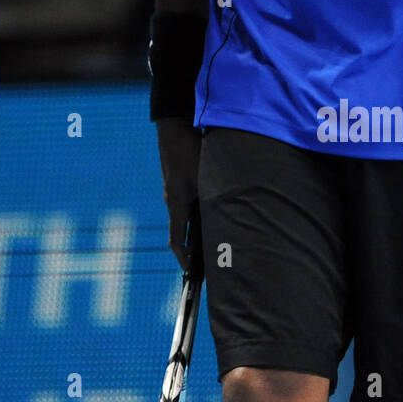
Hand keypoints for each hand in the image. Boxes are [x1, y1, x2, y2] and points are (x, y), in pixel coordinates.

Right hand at [156, 118, 202, 268]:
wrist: (175, 128)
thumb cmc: (190, 151)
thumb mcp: (207, 178)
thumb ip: (213, 200)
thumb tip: (229, 220)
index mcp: (176, 204)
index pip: (176, 240)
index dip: (183, 259)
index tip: (191, 273)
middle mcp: (172, 200)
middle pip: (181, 231)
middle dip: (193, 248)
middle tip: (208, 261)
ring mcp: (174, 191)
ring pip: (185, 217)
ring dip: (197, 229)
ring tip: (215, 238)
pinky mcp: (179, 181)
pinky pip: (187, 203)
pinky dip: (197, 213)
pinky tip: (212, 209)